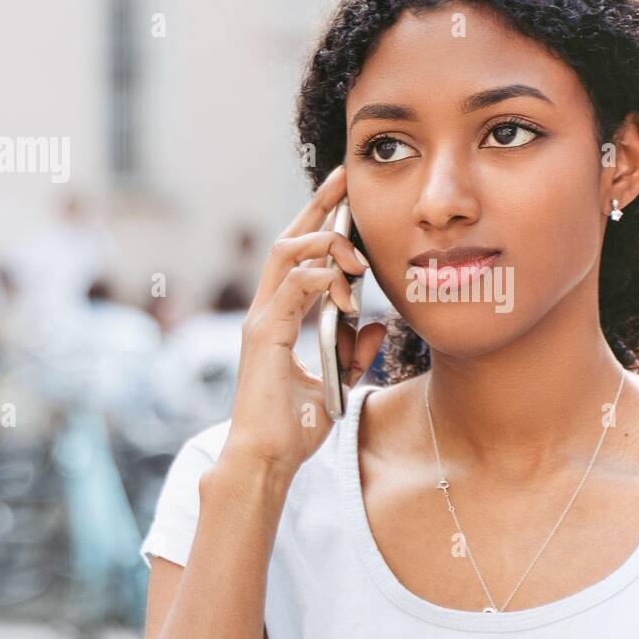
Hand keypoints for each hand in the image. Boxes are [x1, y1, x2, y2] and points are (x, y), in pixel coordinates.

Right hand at [207, 165, 387, 488]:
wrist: (267, 459)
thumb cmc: (293, 427)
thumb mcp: (337, 381)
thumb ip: (354, 351)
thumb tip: (377, 324)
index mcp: (279, 317)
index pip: (297, 256)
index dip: (319, 223)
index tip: (345, 197)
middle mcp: (266, 310)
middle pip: (287, 241)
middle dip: (317, 206)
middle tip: (344, 179)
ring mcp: (261, 320)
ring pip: (286, 256)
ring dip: (326, 244)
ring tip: (357, 250)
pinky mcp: (264, 336)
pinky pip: (293, 289)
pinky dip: (322, 279)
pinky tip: (347, 287)